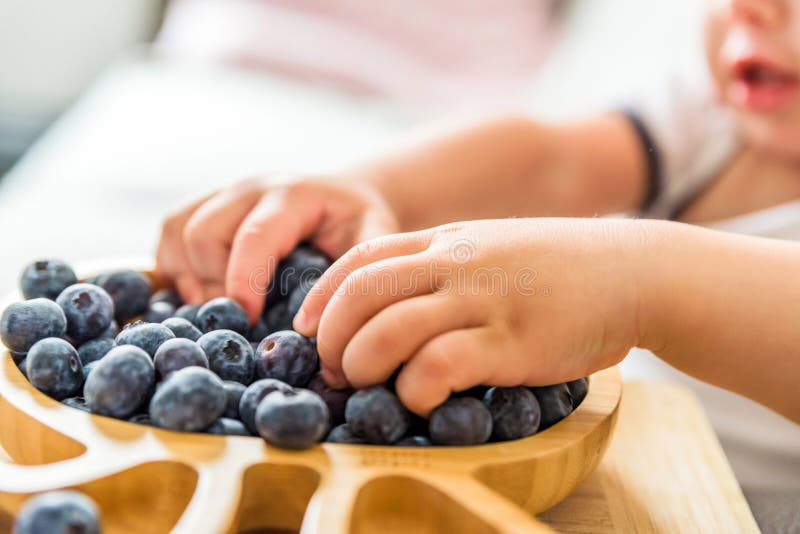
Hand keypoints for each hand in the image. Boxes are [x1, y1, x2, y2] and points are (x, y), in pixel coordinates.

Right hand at [155, 175, 398, 321]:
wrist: (342, 196)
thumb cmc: (358, 225)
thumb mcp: (375, 240)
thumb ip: (355, 276)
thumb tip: (311, 329)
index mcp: (293, 195)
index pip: (254, 236)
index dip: (243, 281)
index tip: (249, 320)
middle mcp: (249, 188)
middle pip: (203, 234)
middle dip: (213, 284)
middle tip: (243, 319)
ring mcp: (222, 194)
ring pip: (177, 231)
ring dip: (188, 278)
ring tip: (222, 307)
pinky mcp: (203, 206)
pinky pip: (168, 234)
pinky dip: (174, 268)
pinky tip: (202, 292)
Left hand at [295, 218, 650, 414]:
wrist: (633, 271)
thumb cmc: (557, 268)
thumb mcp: (490, 248)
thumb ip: (441, 267)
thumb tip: (389, 306)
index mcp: (446, 239)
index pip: (360, 258)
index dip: (321, 295)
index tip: (306, 327)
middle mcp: (457, 262)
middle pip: (362, 292)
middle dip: (330, 335)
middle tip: (332, 366)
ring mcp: (485, 299)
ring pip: (390, 328)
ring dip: (362, 363)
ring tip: (364, 383)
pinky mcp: (513, 340)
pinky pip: (441, 363)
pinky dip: (414, 387)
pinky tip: (418, 398)